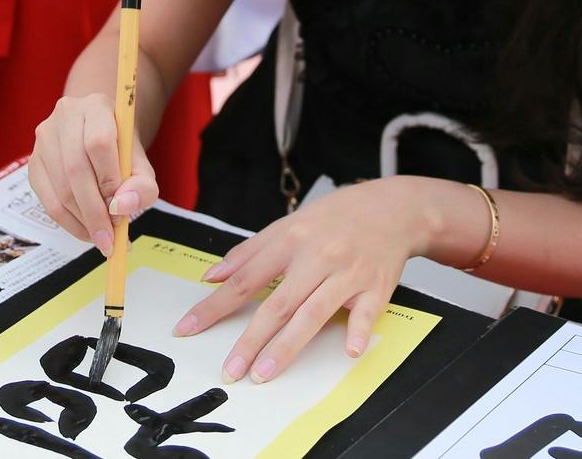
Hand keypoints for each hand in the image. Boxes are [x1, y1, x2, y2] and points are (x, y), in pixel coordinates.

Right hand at [28, 92, 157, 253]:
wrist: (98, 135)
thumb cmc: (121, 151)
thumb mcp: (141, 164)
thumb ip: (142, 186)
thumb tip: (121, 208)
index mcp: (95, 106)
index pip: (99, 142)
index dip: (110, 179)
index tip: (121, 209)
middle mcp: (65, 116)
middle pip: (75, 169)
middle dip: (94, 211)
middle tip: (110, 239)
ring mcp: (44, 138)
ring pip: (60, 188)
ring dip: (82, 221)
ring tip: (102, 237)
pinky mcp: (33, 162)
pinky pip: (47, 200)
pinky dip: (68, 223)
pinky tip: (86, 230)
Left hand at [176, 179, 437, 382]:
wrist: (392, 208)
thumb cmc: (335, 218)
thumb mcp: (289, 224)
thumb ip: (249, 252)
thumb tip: (212, 276)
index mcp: (289, 241)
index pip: (245, 279)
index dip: (215, 305)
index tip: (190, 328)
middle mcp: (315, 257)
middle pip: (277, 303)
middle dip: (251, 339)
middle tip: (230, 369)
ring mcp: (346, 273)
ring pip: (312, 313)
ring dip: (287, 346)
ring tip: (264, 373)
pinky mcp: (376, 286)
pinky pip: (365, 312)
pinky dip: (357, 330)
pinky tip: (347, 350)